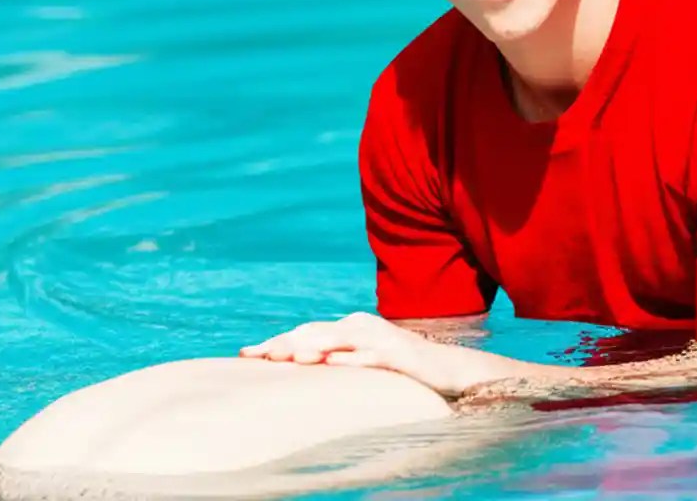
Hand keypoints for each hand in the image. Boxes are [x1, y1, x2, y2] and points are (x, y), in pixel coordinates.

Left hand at [239, 312, 529, 396]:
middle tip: (253, 356)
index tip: (245, 355)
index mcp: (348, 327)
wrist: (451, 369)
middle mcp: (359, 327)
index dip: (274, 343)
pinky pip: (369, 357)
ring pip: (336, 341)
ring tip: (283, 358)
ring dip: (308, 348)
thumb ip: (335, 359)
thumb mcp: (362, 361)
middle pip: (312, 333)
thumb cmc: (401, 369)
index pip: (303, 333)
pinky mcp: (397, 355)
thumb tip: (299, 366)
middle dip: (281, 343)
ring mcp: (378, 339)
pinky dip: (349, 358)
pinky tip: (330, 364)